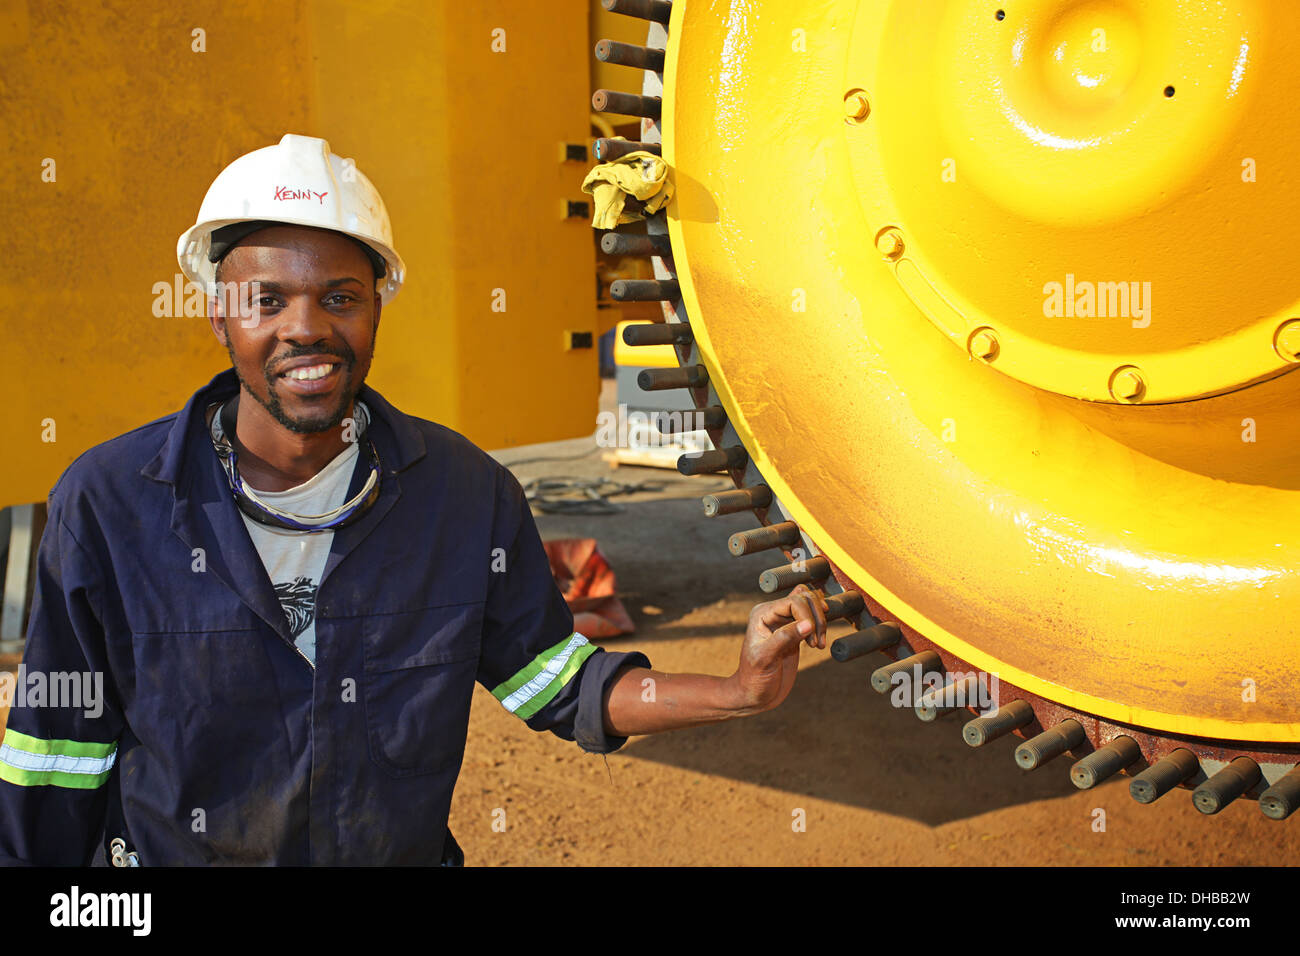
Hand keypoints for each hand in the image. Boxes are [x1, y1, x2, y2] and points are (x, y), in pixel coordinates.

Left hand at [726, 584, 828, 714]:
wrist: (754, 695)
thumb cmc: (754, 678)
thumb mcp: (766, 658)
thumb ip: (785, 638)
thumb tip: (809, 624)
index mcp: (762, 614)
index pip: (793, 601)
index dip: (807, 616)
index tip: (811, 639)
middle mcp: (773, 614)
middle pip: (805, 598)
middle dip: (816, 618)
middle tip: (817, 643)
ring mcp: (785, 622)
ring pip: (810, 605)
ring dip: (820, 622)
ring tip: (818, 645)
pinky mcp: (795, 633)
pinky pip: (812, 618)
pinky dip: (820, 626)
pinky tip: (818, 643)